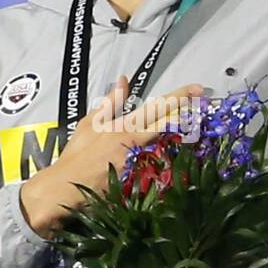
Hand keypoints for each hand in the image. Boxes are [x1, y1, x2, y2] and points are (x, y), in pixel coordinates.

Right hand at [19, 76, 204, 238]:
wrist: (64, 187)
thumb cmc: (76, 155)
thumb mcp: (90, 124)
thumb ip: (109, 104)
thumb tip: (122, 80)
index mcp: (124, 126)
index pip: (156, 107)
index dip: (178, 97)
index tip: (196, 88)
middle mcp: (135, 142)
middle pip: (168, 123)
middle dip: (186, 109)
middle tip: (202, 98)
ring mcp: (139, 162)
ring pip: (168, 146)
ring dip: (181, 135)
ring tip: (195, 122)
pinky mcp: (138, 181)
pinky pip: (159, 169)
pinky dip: (170, 162)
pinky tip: (182, 157)